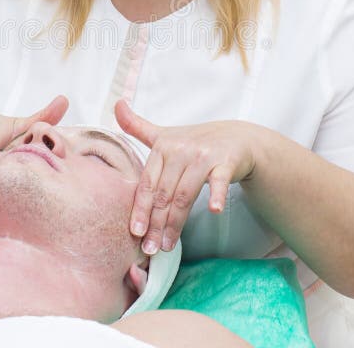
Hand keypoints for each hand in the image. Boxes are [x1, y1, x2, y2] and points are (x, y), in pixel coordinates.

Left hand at [115, 99, 257, 254]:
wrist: (237, 137)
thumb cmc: (196, 141)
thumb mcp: (165, 134)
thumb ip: (138, 126)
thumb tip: (116, 104)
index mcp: (163, 147)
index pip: (147, 183)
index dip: (139, 208)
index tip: (135, 232)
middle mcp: (181, 150)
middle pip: (164, 194)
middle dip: (155, 224)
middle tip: (150, 249)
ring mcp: (203, 156)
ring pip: (185, 194)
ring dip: (176, 222)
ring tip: (168, 245)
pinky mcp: (226, 163)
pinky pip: (219, 181)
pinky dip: (217, 194)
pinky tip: (214, 210)